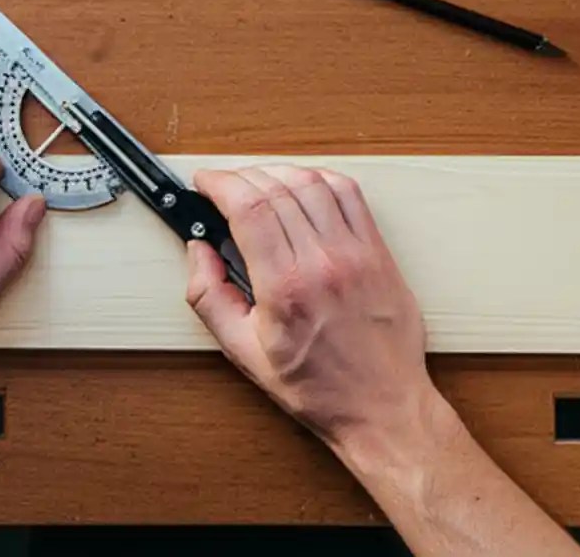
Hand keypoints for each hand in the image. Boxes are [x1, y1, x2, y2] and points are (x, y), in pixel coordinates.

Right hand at [185, 166, 432, 449]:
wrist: (382, 407)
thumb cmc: (318, 387)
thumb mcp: (244, 353)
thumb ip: (210, 298)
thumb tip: (197, 252)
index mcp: (286, 288)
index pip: (248, 208)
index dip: (220, 184)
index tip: (205, 183)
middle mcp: (324, 262)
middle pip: (275, 188)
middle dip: (240, 177)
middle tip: (223, 187)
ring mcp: (357, 253)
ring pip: (312, 182)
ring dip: (277, 172)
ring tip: (257, 183)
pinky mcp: (379, 252)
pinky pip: (350, 194)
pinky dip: (320, 178)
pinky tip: (302, 185)